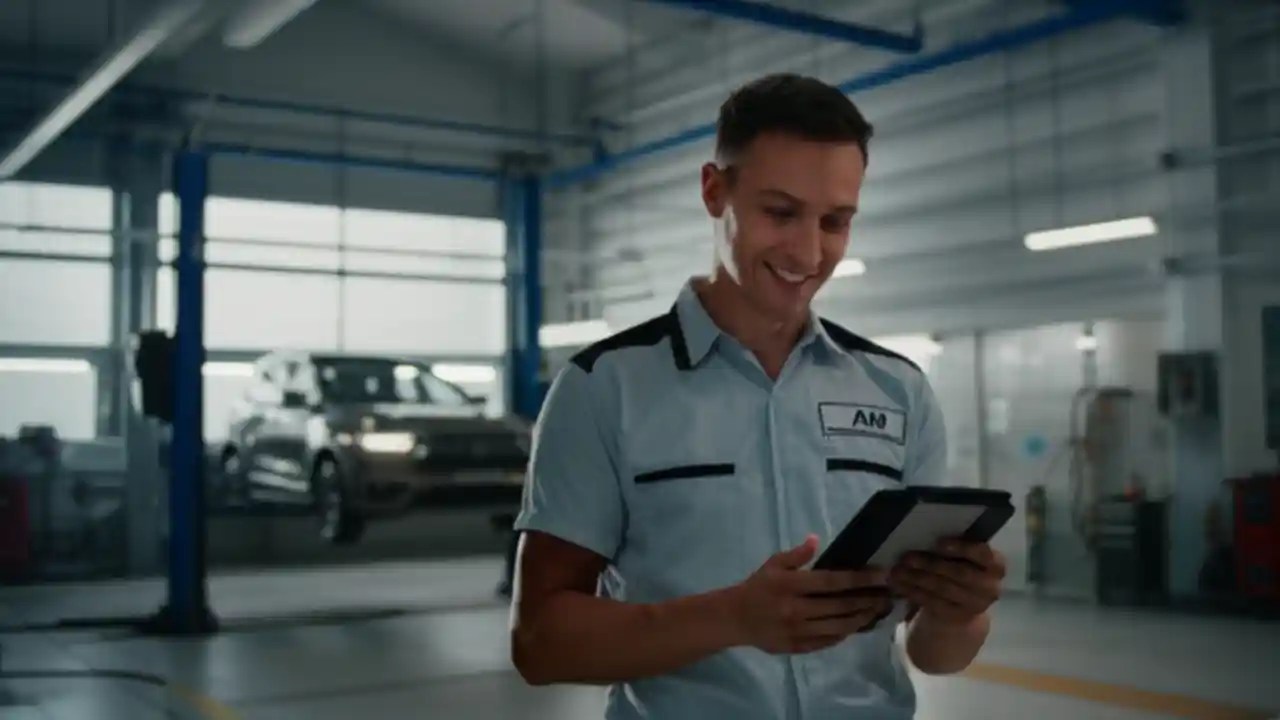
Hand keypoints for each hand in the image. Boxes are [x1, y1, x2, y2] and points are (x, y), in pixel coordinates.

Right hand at [727, 534, 891, 654]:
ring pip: (839, 627)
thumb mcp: (773, 565)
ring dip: (862, 618)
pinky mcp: (798, 647)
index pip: (832, 582)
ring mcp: (797, 631)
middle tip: (888, 594)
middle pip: (841, 606)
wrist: (735, 619)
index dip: (860, 579)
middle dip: (868, 600)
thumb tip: (816, 539)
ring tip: (878, 610)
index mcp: (790, 586)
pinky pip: (828, 641)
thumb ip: (796, 555)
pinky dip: (845, 633)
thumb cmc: (757, 587)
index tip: (882, 575)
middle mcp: (796, 609)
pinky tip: (857, 624)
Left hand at [889, 539, 1004, 624]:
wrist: (964, 602)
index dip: (963, 548)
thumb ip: (954, 547)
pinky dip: (914, 592)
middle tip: (907, 557)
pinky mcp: (958, 616)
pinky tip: (899, 585)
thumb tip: (925, 533)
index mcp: (996, 566)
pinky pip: (934, 603)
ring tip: (897, 571)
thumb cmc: (960, 566)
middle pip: (960, 573)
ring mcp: (976, 605)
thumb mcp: (964, 555)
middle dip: (931, 564)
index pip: (985, 555)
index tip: (939, 542)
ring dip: (917, 579)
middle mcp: (991, 587)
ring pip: (943, 589)